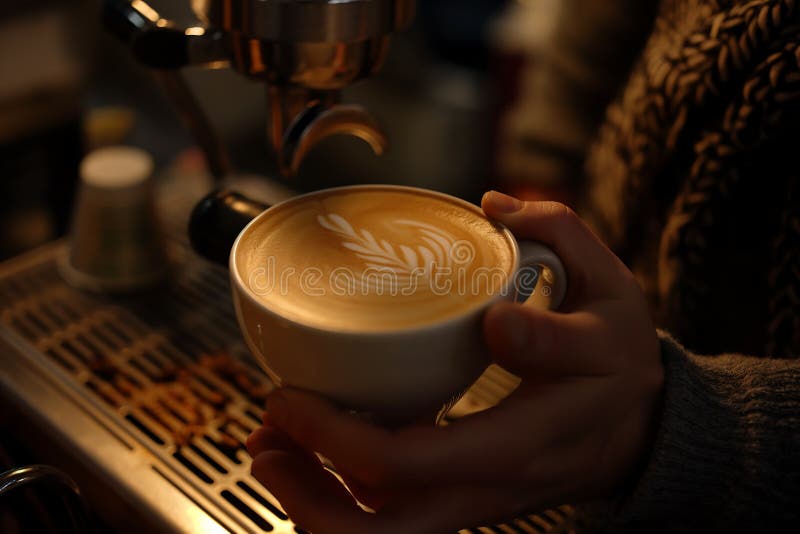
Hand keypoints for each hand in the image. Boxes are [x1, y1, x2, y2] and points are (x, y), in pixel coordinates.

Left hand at [246, 192, 663, 533]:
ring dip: (314, 498)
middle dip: (333, 451)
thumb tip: (494, 205)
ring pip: (391, 530)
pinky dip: (330, 504)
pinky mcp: (460, 506)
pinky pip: (387, 527)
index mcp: (569, 391)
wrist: (635, 436)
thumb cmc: (615, 359)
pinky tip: (295, 465)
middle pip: (416, 482)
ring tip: (265, 450)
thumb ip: (562, 234)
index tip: (488, 316)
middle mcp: (514, 459)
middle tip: (281, 405)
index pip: (544, 365)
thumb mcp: (614, 286)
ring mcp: (482, 494)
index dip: (518, 342)